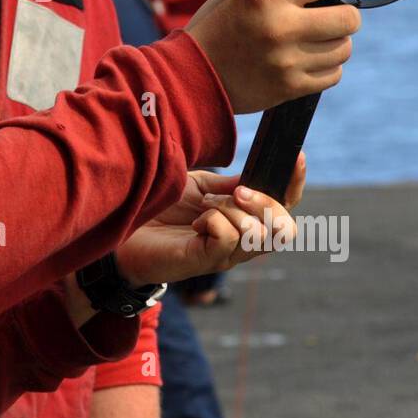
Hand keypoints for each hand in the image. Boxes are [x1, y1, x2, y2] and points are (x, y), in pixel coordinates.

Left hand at [115, 155, 306, 285]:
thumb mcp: (201, 187)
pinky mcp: (204, 261)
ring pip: (256, 232)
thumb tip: (258, 176)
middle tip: (236, 192)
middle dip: (266, 203)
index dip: (295, 183)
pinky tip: (195, 222)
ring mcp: (224, 255)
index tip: (296, 155)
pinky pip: (228, 237)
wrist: (121, 226)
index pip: (285, 208)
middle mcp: (241, 242)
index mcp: (244, 219)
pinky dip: (214, 221)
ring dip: (231, 210)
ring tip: (204, 206)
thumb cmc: (160, 206)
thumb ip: (230, 185)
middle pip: (283, 228)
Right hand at [185, 0, 388, 113]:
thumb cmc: (216, 27)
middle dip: (347, 15)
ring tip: (313, 41)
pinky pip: (333, 75)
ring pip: (343, 48)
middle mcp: (280, 27)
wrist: (190, 77)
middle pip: (348, 19)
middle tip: (333, 15)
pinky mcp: (290, 88)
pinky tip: (307, 61)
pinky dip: (327, 67)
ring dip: (336, 42)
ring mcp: (287, 60)